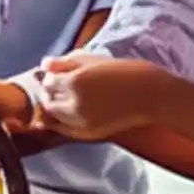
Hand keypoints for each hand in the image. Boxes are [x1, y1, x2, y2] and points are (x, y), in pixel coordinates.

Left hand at [37, 54, 156, 139]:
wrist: (150, 94)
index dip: (50, 76)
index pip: (47, 81)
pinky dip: (59, 122)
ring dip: (53, 106)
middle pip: (47, 100)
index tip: (56, 73)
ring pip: (53, 117)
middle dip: (49, 92)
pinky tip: (66, 112)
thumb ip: (65, 62)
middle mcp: (74, 105)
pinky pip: (64, 130)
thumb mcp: (93, 59)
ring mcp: (81, 122)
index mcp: (74, 82)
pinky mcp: (89, 133)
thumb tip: (44, 64)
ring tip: (65, 97)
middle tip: (58, 84)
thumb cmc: (124, 71)